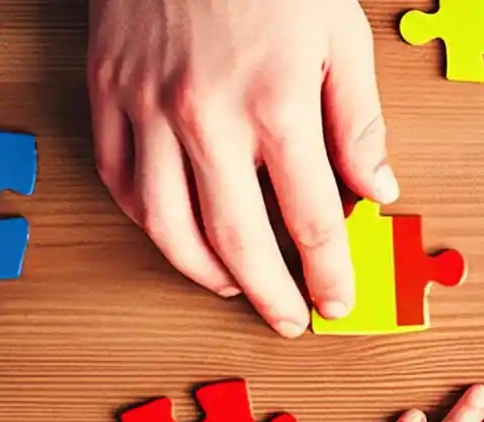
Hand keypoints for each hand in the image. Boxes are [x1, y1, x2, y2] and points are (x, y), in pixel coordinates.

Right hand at [88, 0, 398, 336]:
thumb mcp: (339, 36)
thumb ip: (359, 121)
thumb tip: (376, 192)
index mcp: (275, 104)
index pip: (310, 219)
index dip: (327, 272)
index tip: (338, 302)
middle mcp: (205, 118)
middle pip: (237, 241)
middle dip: (269, 295)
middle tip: (290, 322)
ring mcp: (145, 110)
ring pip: (167, 225)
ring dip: (204, 272)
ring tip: (235, 288)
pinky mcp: (106, 95)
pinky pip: (119, 182)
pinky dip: (149, 223)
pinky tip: (179, 236)